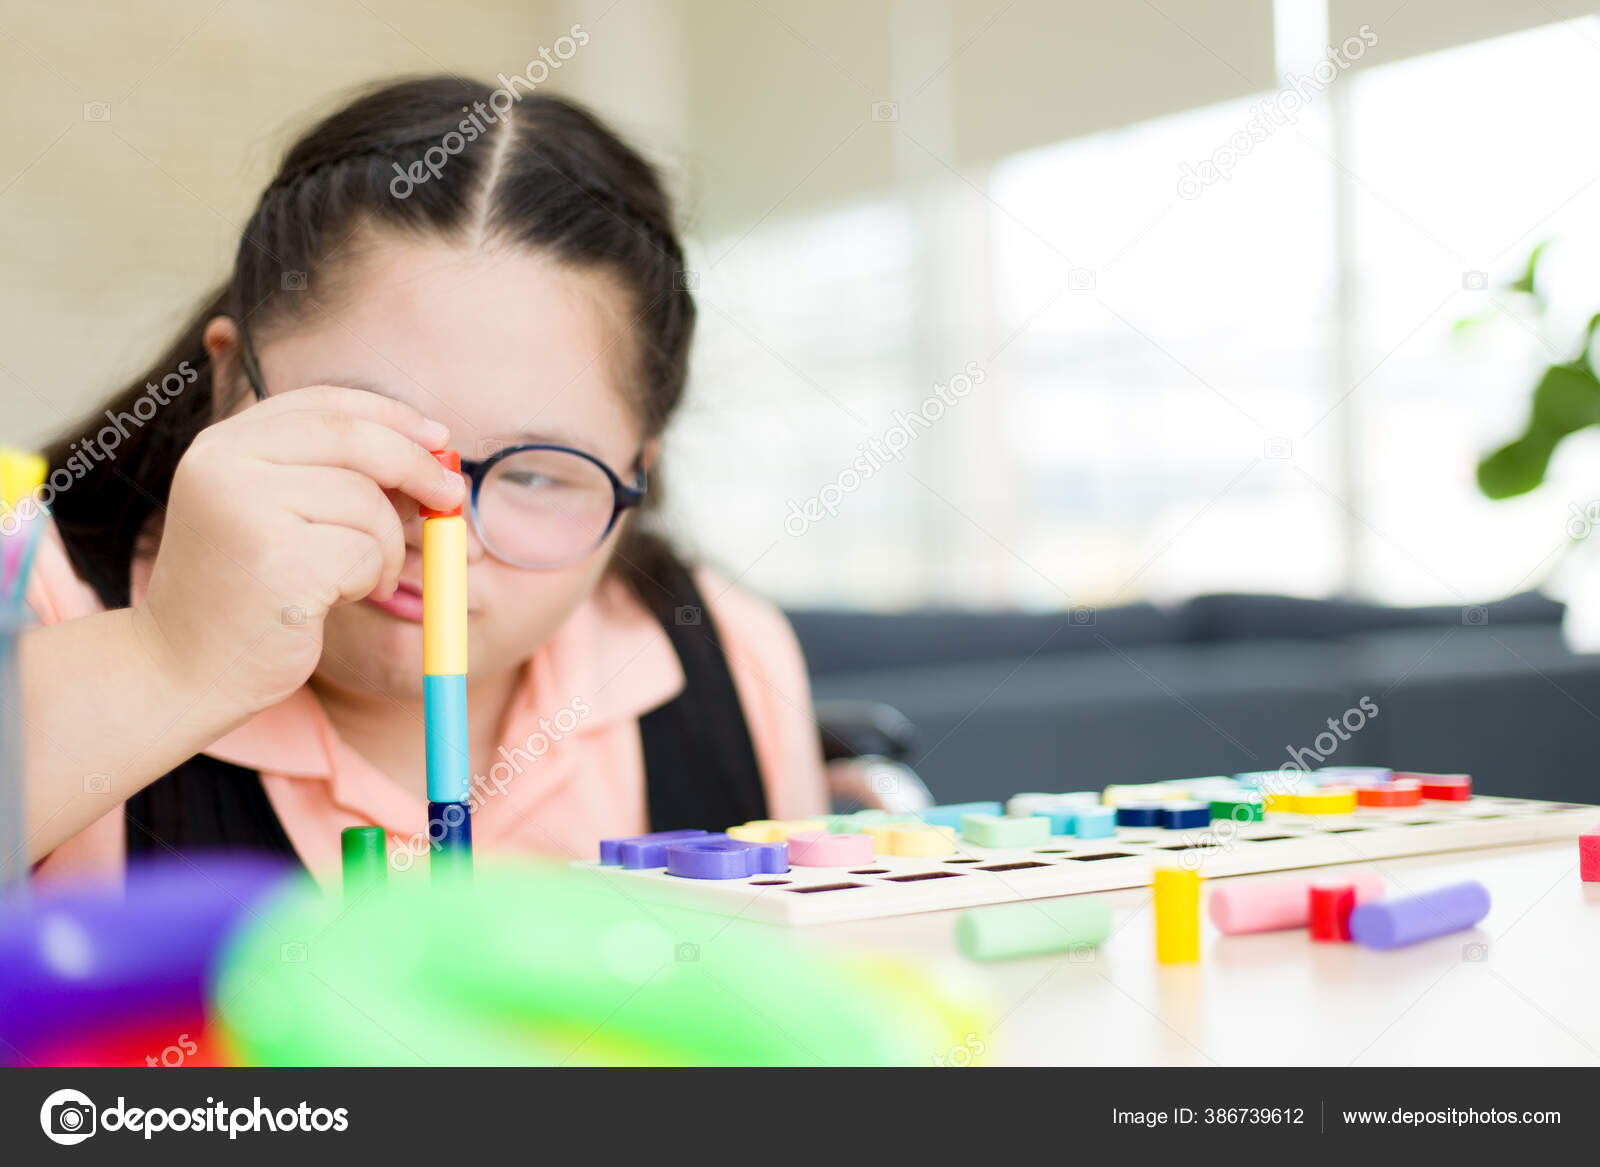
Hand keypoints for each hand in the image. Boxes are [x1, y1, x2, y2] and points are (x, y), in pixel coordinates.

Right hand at [138, 385, 463, 714]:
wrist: (183, 669)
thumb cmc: (245, 594)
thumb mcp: (278, 515)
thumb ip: (334, 474)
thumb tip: (433, 449)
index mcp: (224, 444)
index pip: (325, 403)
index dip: (392, 415)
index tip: (439, 436)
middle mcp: (225, 464)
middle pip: (355, 439)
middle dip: (418, 466)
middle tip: (452, 495)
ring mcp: (246, 508)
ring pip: (368, 502)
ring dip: (385, 545)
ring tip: (358, 578)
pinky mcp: (277, 558)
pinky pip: (364, 551)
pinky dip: (370, 578)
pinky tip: (334, 599)